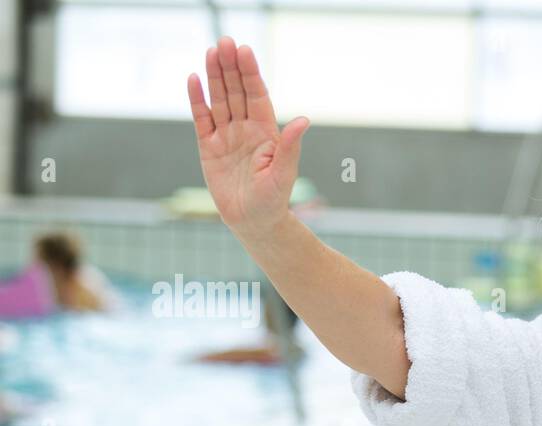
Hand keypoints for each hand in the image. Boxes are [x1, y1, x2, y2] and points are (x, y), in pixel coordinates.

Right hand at [186, 36, 308, 239]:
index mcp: (266, 132)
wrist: (254, 222)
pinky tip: (194, 80)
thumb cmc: (274, 200)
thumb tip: (304, 120)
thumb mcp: (283, 173)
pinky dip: (197, 100)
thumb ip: (290, 146)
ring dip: (215, 76)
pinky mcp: (209, 147)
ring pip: (219, 100)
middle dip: (231, 67)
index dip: (250, 74)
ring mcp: (226, 136)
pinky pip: (202, 119)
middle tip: (225, 42)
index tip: (244, 51)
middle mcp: (246, 129)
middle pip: (237, 92)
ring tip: (211, 51)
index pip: (257, 96)